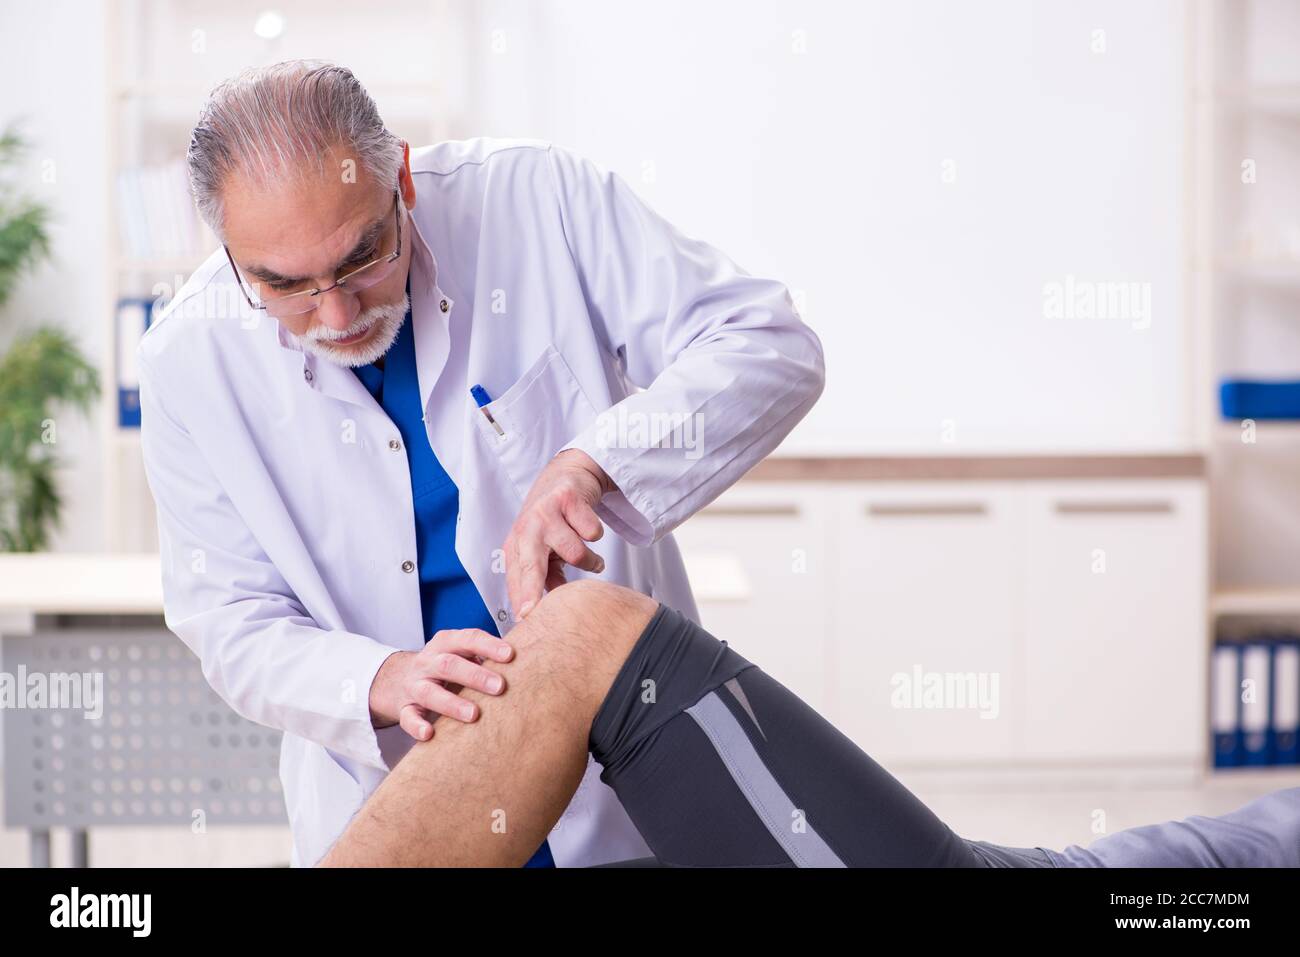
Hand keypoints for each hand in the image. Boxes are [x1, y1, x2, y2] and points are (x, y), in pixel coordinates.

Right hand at [369, 628, 514, 740]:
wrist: (395, 679)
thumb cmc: (443, 666)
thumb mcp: (460, 652)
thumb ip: (487, 653)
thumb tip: (532, 654)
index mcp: (446, 643)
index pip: (468, 639)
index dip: (488, 646)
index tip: (510, 655)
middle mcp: (429, 662)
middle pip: (450, 665)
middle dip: (475, 675)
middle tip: (500, 686)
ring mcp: (415, 685)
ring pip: (431, 693)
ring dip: (452, 703)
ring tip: (474, 715)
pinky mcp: (404, 708)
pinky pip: (408, 717)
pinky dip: (417, 726)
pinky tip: (429, 733)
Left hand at [505, 448, 612, 619]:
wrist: (568, 475)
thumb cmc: (553, 518)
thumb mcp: (545, 549)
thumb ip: (549, 577)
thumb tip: (554, 608)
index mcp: (518, 545)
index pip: (517, 578)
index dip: (520, 599)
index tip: (524, 620)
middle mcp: (528, 529)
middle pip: (531, 566)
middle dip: (532, 590)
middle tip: (533, 611)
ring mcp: (546, 513)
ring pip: (574, 552)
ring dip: (590, 560)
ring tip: (591, 557)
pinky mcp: (567, 499)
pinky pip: (592, 532)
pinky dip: (596, 534)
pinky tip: (588, 526)